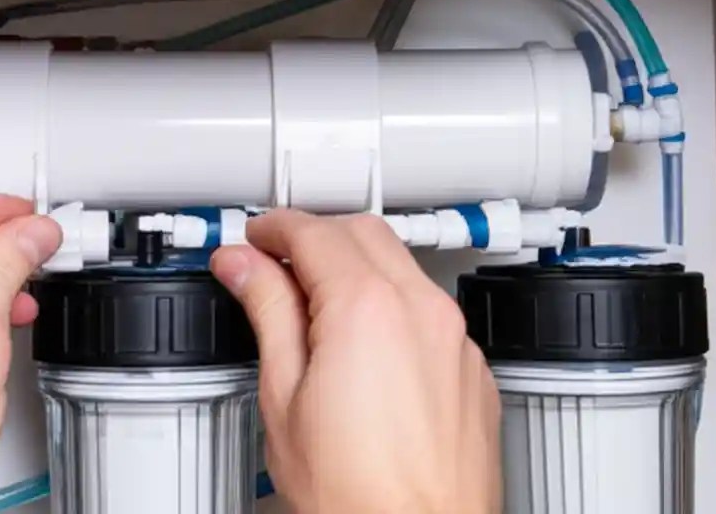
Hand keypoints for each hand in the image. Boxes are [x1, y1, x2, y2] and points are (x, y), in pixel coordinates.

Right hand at [210, 211, 500, 513]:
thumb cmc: (355, 494)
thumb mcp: (283, 396)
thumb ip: (267, 314)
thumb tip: (245, 268)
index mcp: (366, 309)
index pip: (313, 233)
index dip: (272, 229)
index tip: (253, 240)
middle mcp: (421, 312)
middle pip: (363, 232)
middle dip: (315, 235)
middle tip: (274, 262)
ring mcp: (454, 340)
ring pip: (403, 268)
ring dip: (357, 266)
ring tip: (313, 305)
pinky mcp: (471, 370)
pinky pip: (430, 312)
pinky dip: (393, 306)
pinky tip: (364, 344)